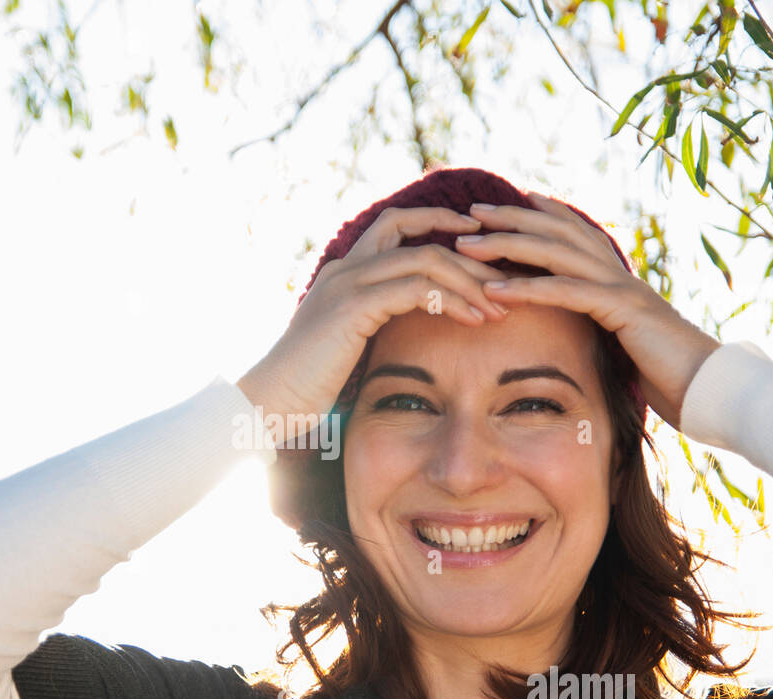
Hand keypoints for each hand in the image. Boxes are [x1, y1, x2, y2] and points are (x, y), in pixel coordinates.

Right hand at [237, 206, 511, 439]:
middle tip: (502, 279)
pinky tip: (473, 319)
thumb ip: (374, 325)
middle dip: (465, 252)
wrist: (270, 401)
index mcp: (344, 273)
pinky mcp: (353, 307)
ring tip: (497, 307)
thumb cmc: (308, 385)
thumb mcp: (347, 345)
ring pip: (424, 259)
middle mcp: (346, 269)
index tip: (476, 244)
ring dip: (468, 281)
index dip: (438, 224)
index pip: (396, 226)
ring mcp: (348, 284)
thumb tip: (411, 329)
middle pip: (415, 234)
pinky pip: (417, 290)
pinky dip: (452, 300)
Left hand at [459, 191, 720, 430]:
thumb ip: (603, 330)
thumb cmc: (668, 376)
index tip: (507, 203)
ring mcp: (621, 289)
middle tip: (472, 211)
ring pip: (556, 253)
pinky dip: (528, 288)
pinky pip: (567, 293)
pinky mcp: (622, 310)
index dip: (541, 214)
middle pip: (558, 233)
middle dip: (513, 219)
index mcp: (618, 280)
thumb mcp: (626, 347)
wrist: (711, 389)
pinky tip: (494, 288)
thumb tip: (581, 333)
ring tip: (468, 244)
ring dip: (508, 245)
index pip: (575, 235)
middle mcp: (618, 275)